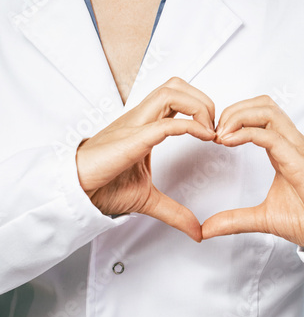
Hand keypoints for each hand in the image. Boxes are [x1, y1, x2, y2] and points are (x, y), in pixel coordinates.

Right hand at [76, 77, 216, 241]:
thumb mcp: (148, 200)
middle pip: (176, 85)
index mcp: (145, 126)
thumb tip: (196, 231)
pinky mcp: (132, 139)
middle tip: (216, 128)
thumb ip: (175, 212)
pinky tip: (205, 137)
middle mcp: (141, 119)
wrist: (76, 193)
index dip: (201, 108)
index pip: (176, 97)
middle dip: (204, 100)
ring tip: (210, 132)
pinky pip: (165, 122)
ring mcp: (135, 125)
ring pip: (171, 92)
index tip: (215, 134)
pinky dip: (191, 125)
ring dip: (199, 107)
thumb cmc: (102, 188)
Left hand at [201, 96, 303, 258]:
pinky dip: (245, 133)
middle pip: (262, 104)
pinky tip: (228, 142)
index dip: (234, 119)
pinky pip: (271, 134)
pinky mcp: (300, 161)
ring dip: (237, 116)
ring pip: (267, 110)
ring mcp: (298, 149)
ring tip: (219, 134)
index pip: (261, 115)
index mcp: (286, 151)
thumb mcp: (265, 218)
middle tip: (213, 132)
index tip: (214, 138)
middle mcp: (293, 144)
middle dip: (233, 110)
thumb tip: (208, 228)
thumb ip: (236, 220)